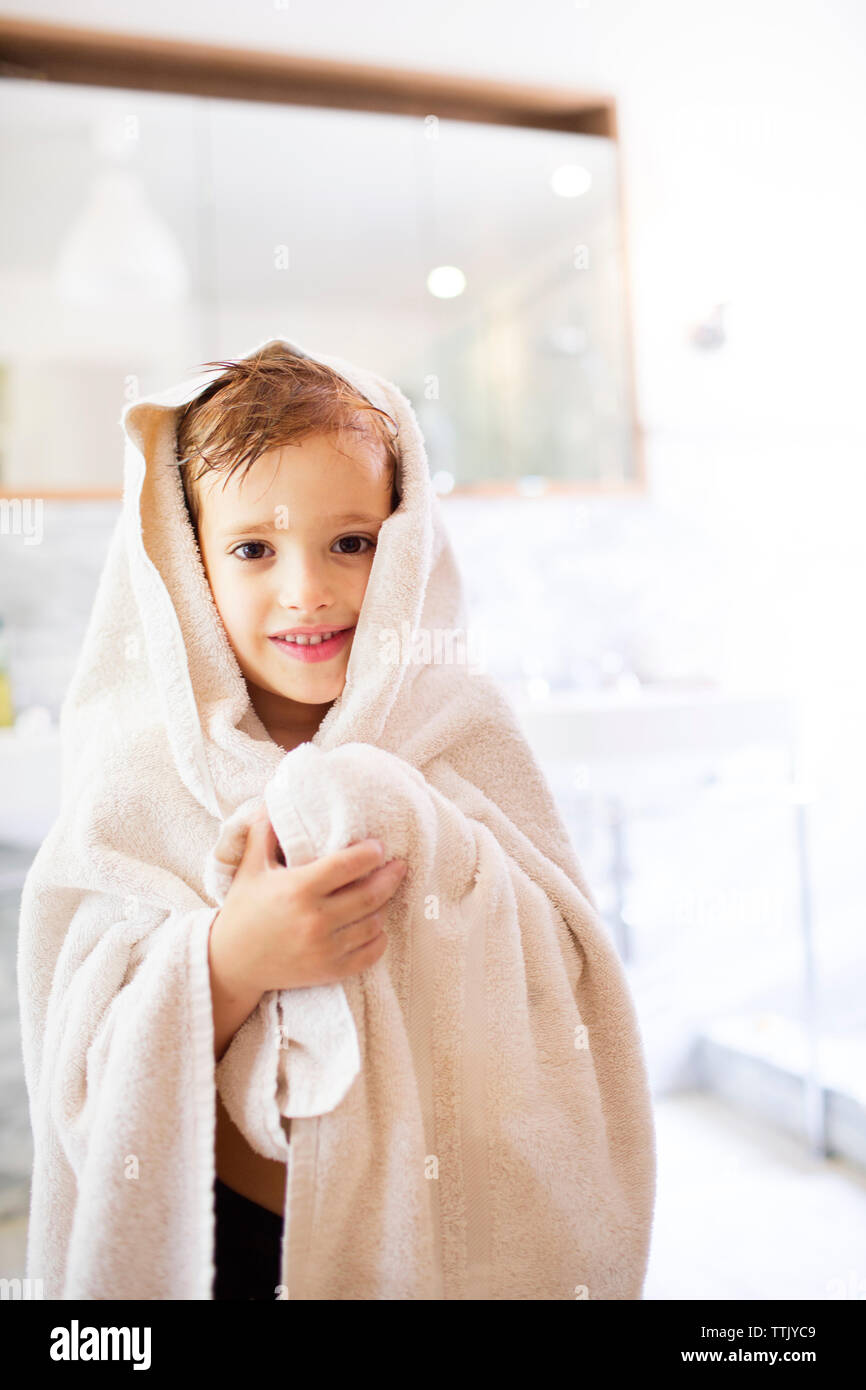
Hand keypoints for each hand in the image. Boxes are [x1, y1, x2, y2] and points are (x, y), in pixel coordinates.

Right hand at [210, 807, 407, 994]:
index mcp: (298, 889)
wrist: (231, 964)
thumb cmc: (243, 910)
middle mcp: (315, 920)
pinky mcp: (329, 971)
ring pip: (374, 922)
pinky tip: (376, 925)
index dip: (370, 853)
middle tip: (399, 866)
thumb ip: (264, 832)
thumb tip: (273, 800)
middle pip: (370, 894)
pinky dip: (379, 938)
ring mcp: (324, 949)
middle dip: (391, 876)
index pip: (348, 865)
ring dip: (383, 906)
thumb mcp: (250, 867)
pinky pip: (371, 954)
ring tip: (382, 893)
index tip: (378, 847)